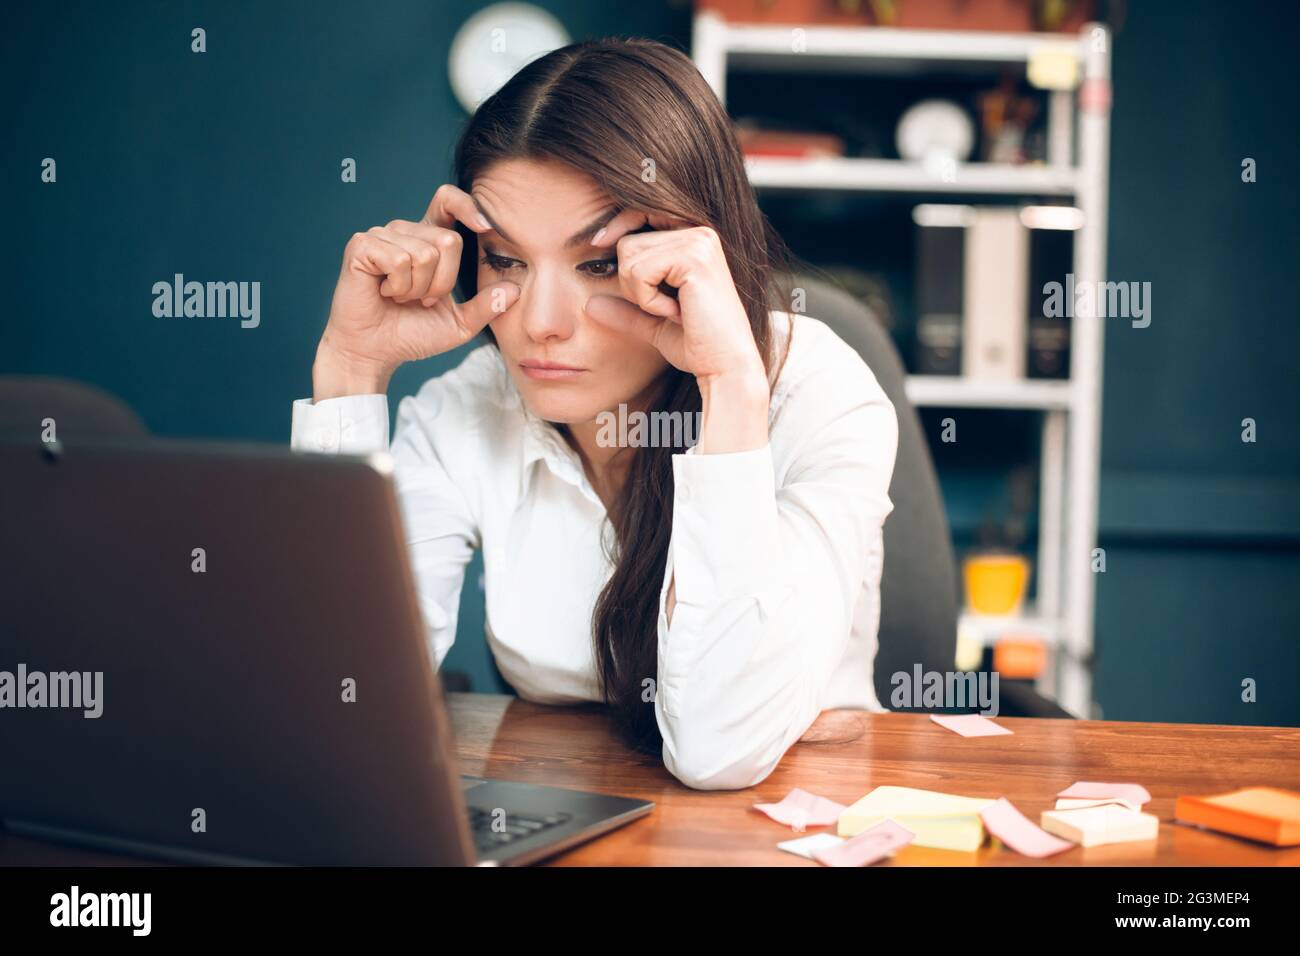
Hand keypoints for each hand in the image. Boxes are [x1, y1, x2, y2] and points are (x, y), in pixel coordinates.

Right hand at [313, 184, 519, 398]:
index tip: (486, 226)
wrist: (375, 353)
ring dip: (417, 288)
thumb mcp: (461, 324)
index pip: (449, 202)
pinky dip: (398, 286)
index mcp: (429, 240)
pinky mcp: (362, 246)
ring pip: (424, 253)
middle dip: (442, 282)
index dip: (468, 206)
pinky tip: (385, 292)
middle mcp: (406, 231)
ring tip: (400, 297)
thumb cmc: (413, 335)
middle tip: (422, 300)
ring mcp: (382, 236)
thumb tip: (516, 289)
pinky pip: (398, 260)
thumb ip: (488, 306)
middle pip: (449, 241)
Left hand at [583, 211, 769, 452]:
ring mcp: (698, 242)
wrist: (724, 366)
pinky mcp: (694, 258)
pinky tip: (676, 312)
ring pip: (629, 254)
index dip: (618, 225)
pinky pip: (640, 272)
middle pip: (628, 240)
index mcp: (694, 239)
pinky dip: (648, 300)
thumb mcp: (654, 323)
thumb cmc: (698, 345)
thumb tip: (590, 304)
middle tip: (661, 306)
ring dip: (640, 293)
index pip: (642, 211)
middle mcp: (699, 232)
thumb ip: (627, 309)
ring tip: (672, 310)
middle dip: (630, 281)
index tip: (597, 242)